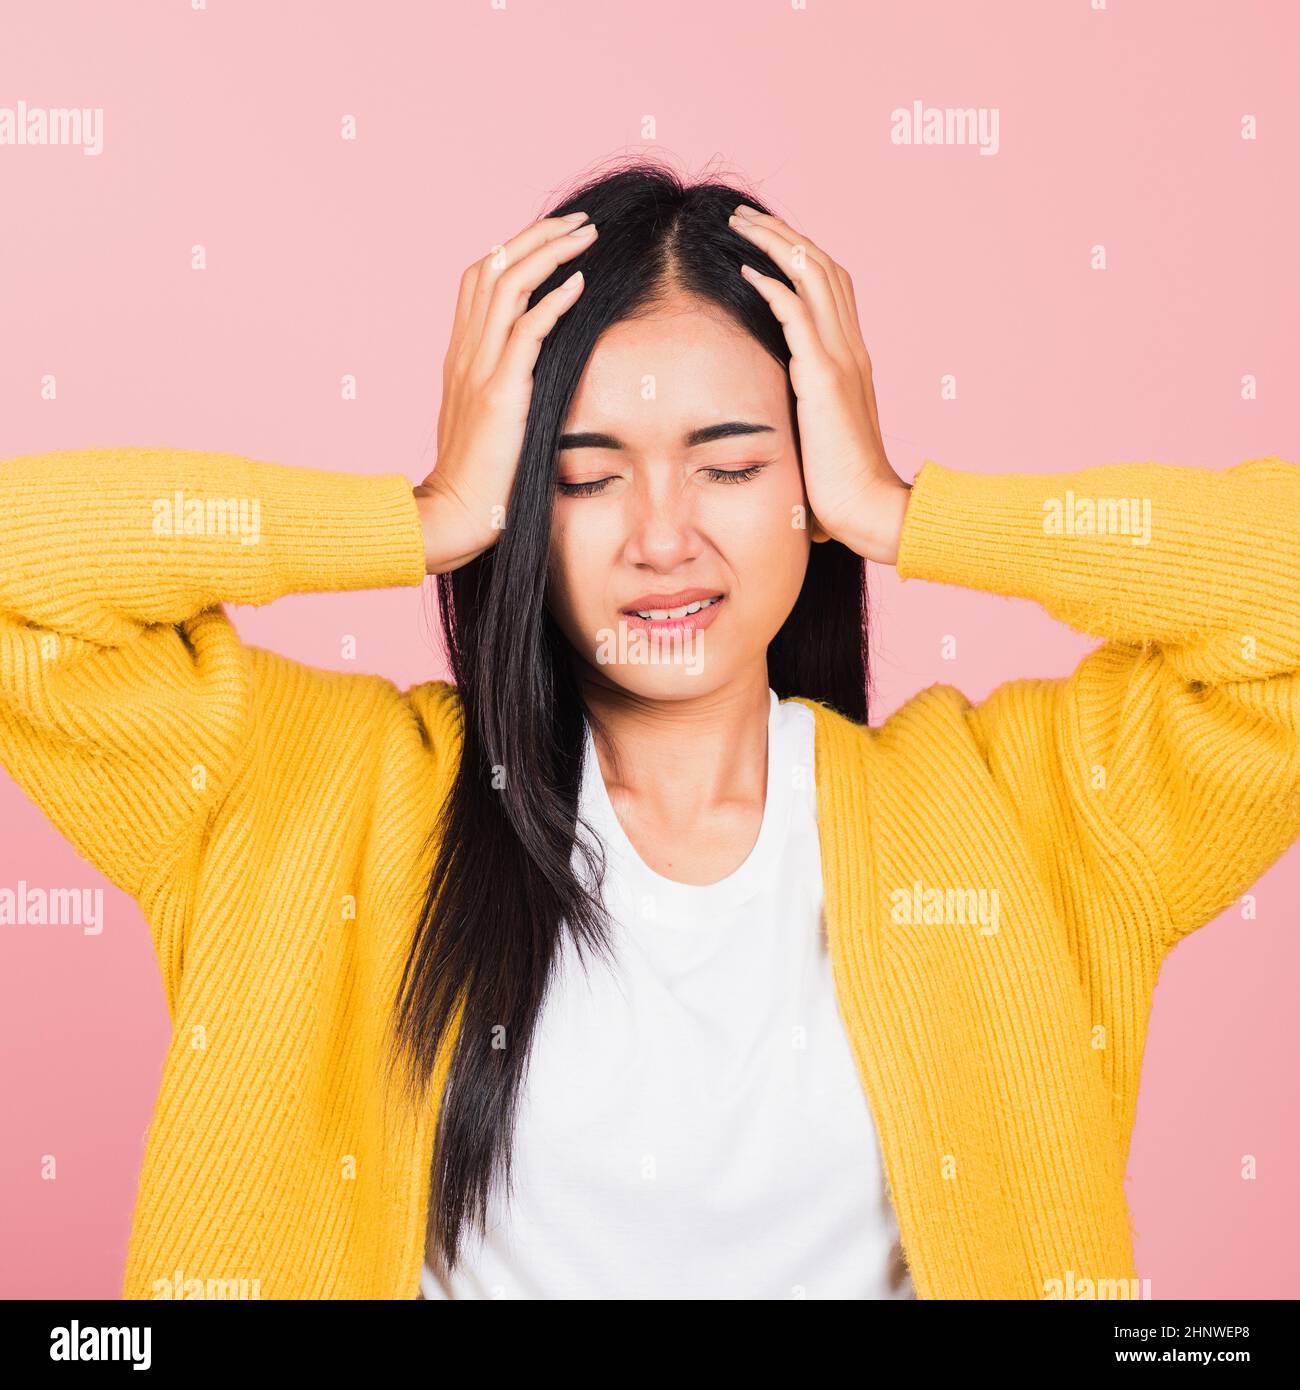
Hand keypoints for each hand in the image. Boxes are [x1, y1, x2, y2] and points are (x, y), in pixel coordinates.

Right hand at [416, 211, 597, 572]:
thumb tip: (531, 371)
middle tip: (579, 222)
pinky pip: (525, 332)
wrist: (453, 513)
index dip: (516, 250)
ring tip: (586, 237)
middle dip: (537, 237)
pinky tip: (578, 283)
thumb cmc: (476, 477)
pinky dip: (552, 302)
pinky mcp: (499, 394)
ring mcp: (478, 370)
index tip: (554, 238)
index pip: (481, 281)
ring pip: (508, 287)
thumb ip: (501, 385)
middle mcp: (463, 352)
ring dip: (549, 254)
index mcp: (459, 356)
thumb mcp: (485, 419)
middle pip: (492, 268)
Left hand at [727, 204, 909, 564]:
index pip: (831, 288)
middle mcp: (852, 350)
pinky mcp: (824, 378)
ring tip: (739, 225)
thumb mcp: (821, 439)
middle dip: (782, 236)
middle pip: (822, 269)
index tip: (766, 242)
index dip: (800, 258)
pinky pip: (798, 315)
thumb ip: (805, 418)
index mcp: (852, 361)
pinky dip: (773, 286)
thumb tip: (783, 430)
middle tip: (744, 218)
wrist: (869, 508)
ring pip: (811, 278)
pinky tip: (747, 268)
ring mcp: (841, 360)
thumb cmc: (841, 489)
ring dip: (774, 245)